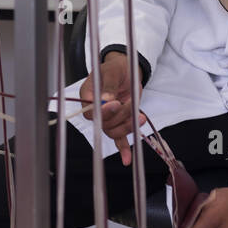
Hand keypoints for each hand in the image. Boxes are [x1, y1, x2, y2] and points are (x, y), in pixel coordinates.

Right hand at [79, 51, 146, 166]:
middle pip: (104, 124)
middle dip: (120, 116)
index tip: (116, 103)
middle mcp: (96, 110)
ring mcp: (108, 118)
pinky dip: (123, 148)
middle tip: (129, 104)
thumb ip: (109, 84)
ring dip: (127, 126)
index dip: (104, 111)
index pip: (91, 112)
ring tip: (139, 116)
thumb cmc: (116, 67)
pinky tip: (127, 159)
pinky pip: (119, 138)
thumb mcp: (111, 71)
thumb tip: (107, 98)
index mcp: (88, 96)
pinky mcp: (119, 122)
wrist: (127, 69)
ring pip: (113, 131)